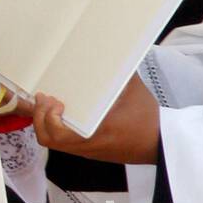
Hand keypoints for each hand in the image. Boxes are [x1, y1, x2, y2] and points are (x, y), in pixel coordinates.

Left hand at [31, 73, 159, 163]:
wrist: (162, 144)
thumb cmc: (148, 118)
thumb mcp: (132, 90)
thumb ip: (116, 72)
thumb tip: (108, 50)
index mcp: (97, 133)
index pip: (58, 134)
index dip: (48, 117)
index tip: (54, 100)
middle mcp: (88, 146)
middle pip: (48, 140)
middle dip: (39, 118)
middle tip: (45, 99)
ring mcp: (88, 151)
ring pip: (54, 144)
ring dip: (45, 123)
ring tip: (50, 105)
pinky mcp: (90, 152)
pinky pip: (64, 144)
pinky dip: (55, 129)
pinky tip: (60, 113)